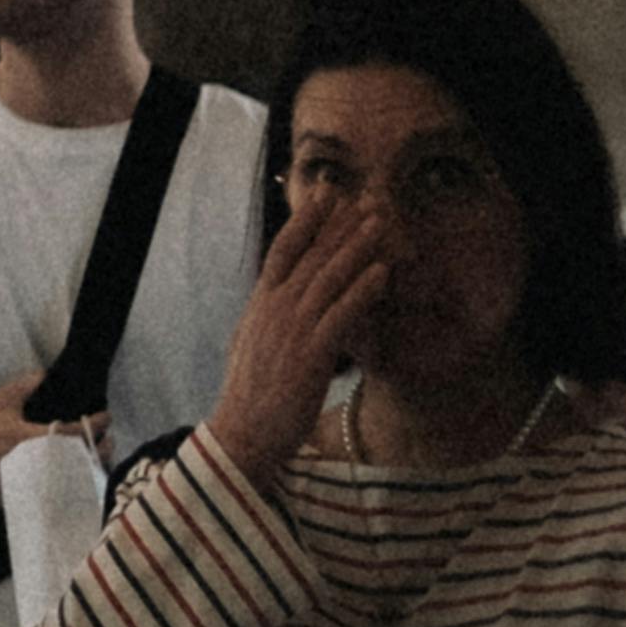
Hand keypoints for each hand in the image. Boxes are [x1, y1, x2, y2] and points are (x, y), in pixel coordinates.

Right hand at [205, 185, 386, 476]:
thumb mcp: (253, 343)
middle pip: (309, 255)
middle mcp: (273, 308)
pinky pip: (341, 315)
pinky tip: (382, 273)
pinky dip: (362, 291)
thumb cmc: (251, 394)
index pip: (284, 249)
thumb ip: (268, 316)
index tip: (327, 194)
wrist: (243, 432)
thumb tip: (277, 296)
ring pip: (328, 278)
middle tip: (363, 196)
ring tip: (380, 223)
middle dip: (338, 224)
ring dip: (355, 248)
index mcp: (260, 304)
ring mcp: (291, 329)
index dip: (306, 220)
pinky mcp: (310, 355)